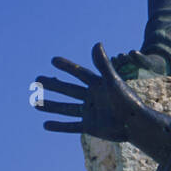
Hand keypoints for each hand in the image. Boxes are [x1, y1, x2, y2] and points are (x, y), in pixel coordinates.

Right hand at [35, 43, 149, 143]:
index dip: (67, 67)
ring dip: (51, 105)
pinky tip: (45, 125)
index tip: (53, 60)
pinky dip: (59, 126)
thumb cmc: (127, 101)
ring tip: (35, 102)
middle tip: (37, 79)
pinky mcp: (90, 127)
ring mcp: (90, 112)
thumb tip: (96, 44)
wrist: (135, 125)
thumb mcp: (113, 81)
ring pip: (66, 108)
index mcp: (98, 85)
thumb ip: (104, 64)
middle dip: (53, 85)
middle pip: (68, 90)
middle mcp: (92, 97)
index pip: (79, 73)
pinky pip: (71, 126)